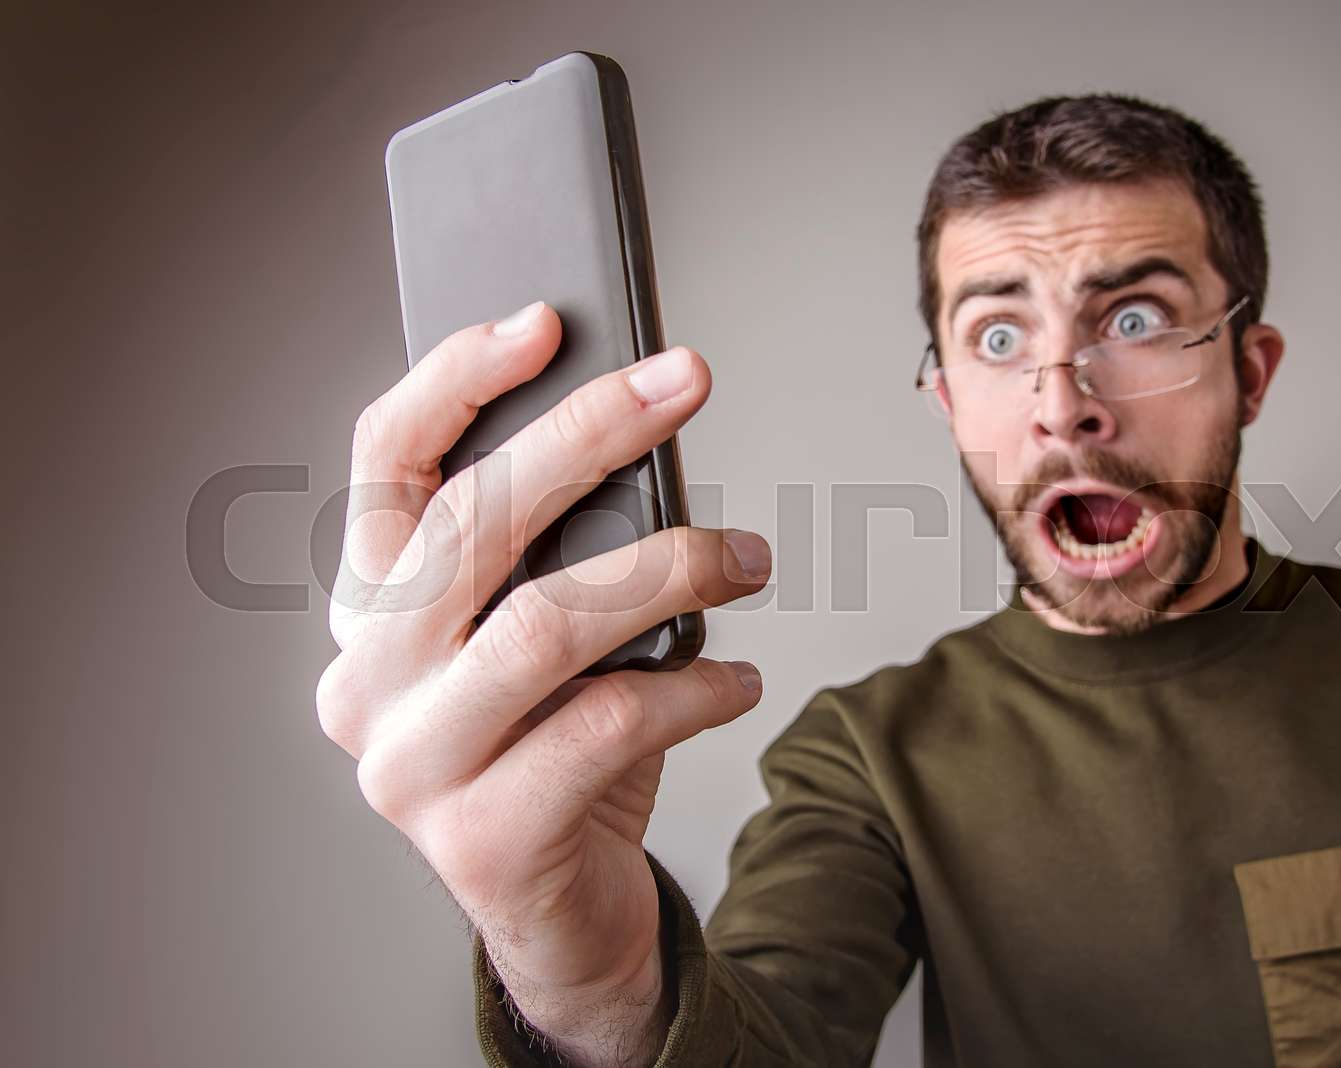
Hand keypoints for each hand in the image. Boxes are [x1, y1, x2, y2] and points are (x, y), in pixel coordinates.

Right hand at [316, 301, 769, 1063]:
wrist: (560, 911)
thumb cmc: (555, 751)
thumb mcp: (535, 639)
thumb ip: (548, 556)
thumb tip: (635, 430)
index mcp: (367, 611)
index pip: (383, 465)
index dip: (455, 379)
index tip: (545, 321)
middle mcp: (363, 684)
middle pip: (469, 523)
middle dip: (588, 432)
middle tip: (685, 379)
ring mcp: (412, 767)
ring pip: (542, 625)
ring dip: (669, 567)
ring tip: (749, 555)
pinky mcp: (482, 839)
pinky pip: (605, 727)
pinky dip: (692, 687)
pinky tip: (738, 676)